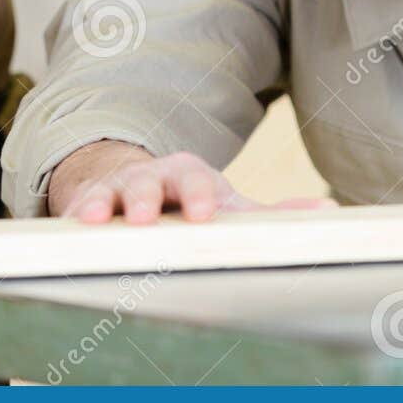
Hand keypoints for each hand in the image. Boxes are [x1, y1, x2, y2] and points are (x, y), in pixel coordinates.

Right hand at [49, 140, 334, 224]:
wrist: (136, 186)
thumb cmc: (191, 203)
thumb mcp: (229, 206)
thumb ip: (272, 214)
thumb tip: (329, 210)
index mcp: (192, 177)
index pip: (196, 183)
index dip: (200, 197)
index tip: (205, 214)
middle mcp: (154, 178)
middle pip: (150, 182)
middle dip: (149, 197)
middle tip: (147, 218)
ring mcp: (119, 189)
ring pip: (110, 192)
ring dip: (103, 203)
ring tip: (98, 218)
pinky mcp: (89, 202)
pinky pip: (80, 207)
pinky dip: (77, 214)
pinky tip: (73, 225)